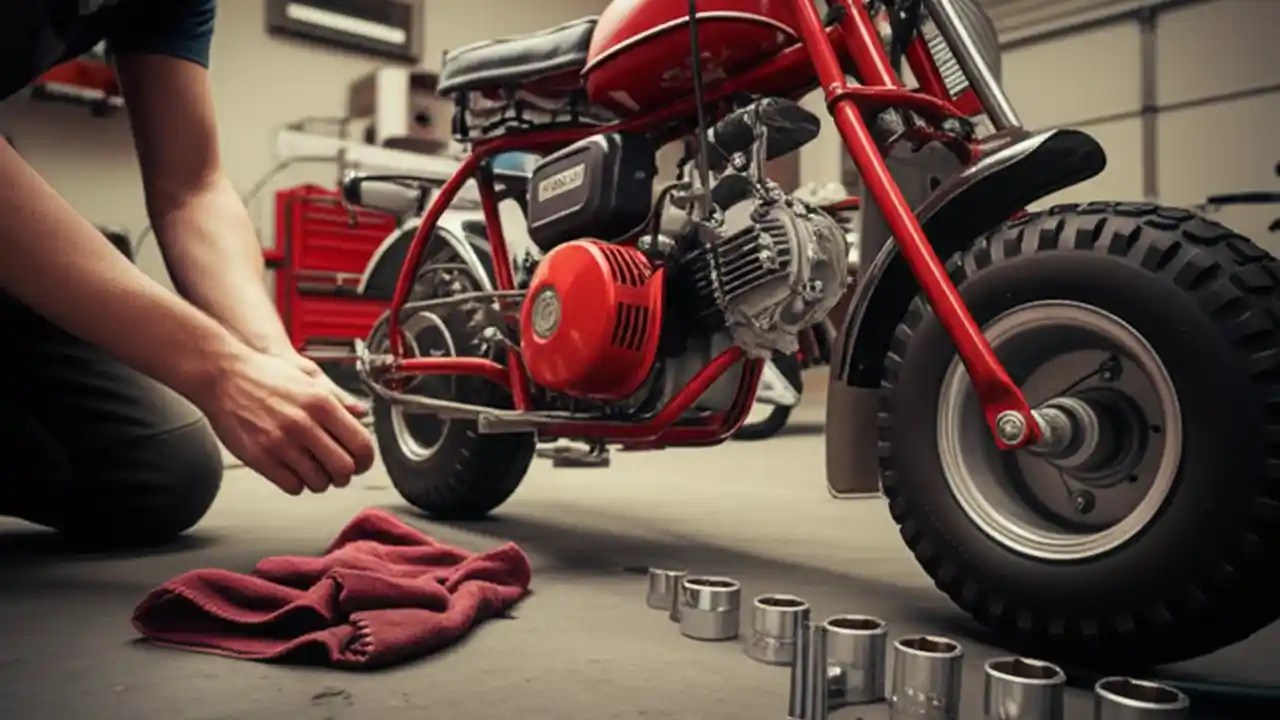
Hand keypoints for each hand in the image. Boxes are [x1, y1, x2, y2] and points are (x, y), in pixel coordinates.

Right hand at [198, 350, 376, 494]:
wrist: (222, 374)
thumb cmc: (265, 374)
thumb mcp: (309, 375)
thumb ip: (338, 396)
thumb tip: (362, 413)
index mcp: (321, 402)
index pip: (361, 444)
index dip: (366, 460)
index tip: (361, 463)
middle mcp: (304, 423)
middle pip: (343, 468)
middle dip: (345, 475)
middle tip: (339, 472)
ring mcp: (281, 442)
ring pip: (318, 482)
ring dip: (321, 482)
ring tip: (314, 471)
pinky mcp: (260, 457)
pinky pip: (292, 486)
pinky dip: (297, 484)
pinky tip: (294, 472)